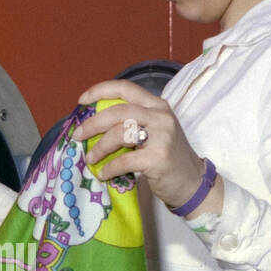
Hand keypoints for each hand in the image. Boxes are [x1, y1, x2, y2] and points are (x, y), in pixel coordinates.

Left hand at [75, 80, 216, 210]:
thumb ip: (131, 122)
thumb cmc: (167, 157)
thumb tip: (93, 123)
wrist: (192, 183)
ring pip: (119, 134)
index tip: (82, 101)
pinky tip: (103, 174)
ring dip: (99, 147)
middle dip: (93, 123)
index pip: (125, 88)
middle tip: (78, 135)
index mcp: (157, 105)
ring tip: (90, 158)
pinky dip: (109, 168)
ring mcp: (162, 136)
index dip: (100, 91)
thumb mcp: (153, 131)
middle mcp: (161, 116)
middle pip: (118, 111)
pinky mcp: (159, 158)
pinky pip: (125, 160)